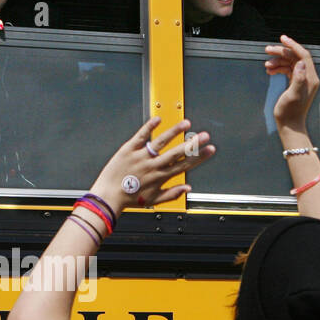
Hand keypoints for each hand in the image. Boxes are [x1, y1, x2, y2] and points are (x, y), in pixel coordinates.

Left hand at [89, 117, 214, 211]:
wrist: (108, 196)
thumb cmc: (130, 199)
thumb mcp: (154, 199)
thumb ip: (172, 193)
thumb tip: (188, 188)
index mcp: (161, 177)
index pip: (185, 165)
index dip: (199, 157)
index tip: (210, 149)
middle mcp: (153, 166)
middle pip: (177, 152)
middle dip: (193, 143)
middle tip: (205, 135)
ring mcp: (141, 156)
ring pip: (161, 142)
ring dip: (175, 132)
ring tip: (187, 124)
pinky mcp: (128, 150)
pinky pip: (141, 136)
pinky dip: (149, 127)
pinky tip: (158, 119)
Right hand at [265, 35, 319, 132]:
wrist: (290, 125)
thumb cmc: (290, 112)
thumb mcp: (293, 95)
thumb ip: (299, 79)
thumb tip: (301, 63)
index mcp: (310, 78)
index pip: (303, 55)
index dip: (293, 45)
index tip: (282, 39)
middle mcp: (308, 77)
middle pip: (295, 58)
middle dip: (281, 53)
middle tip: (267, 50)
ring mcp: (302, 80)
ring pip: (289, 63)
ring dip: (278, 61)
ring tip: (266, 64)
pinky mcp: (295, 84)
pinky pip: (287, 70)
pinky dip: (278, 68)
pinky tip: (269, 70)